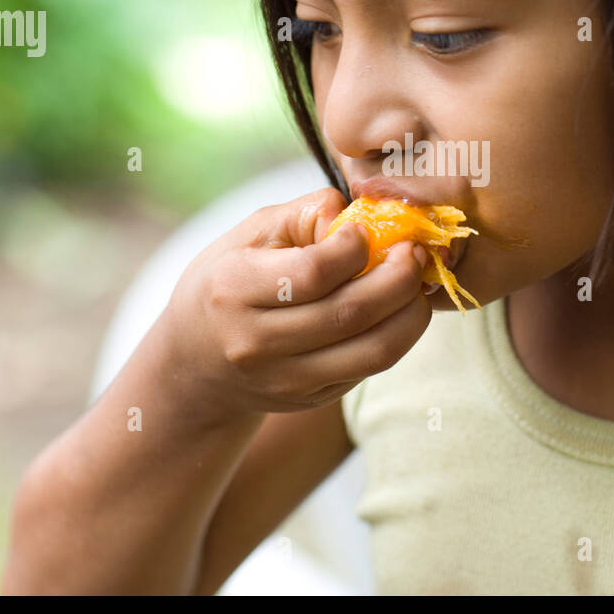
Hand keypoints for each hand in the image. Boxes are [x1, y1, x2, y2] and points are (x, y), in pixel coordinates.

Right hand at [153, 187, 432, 424]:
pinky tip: (403, 307)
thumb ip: (302, 215)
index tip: (367, 230)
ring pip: (373, 351)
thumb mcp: (248, 236)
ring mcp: (286, 380)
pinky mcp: (311, 399)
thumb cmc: (228, 281)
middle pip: (350, 313)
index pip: (311, 273)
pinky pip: (370, 368)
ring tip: (418, 280)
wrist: (195, 361)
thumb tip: (354, 214)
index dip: (354, 247)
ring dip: (411, 313)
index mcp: (234, 291)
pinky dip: (399, 335)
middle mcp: (256, 343)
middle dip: (399, 277)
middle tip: (414, 251)